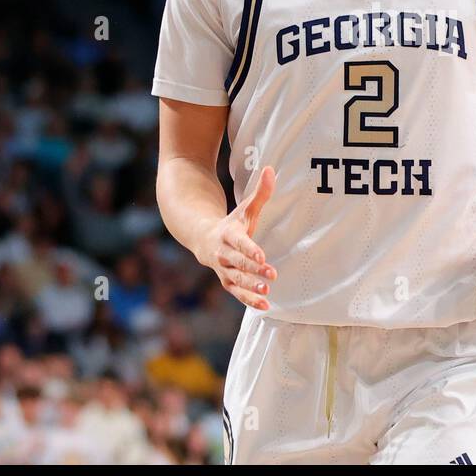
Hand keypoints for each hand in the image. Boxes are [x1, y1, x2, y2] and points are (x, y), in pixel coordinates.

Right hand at [201, 165, 277, 309]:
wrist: (202, 238)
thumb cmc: (231, 223)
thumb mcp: (245, 208)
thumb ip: (260, 192)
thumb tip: (272, 169)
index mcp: (228, 234)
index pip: (239, 242)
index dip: (249, 249)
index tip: (261, 256)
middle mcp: (224, 254)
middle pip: (238, 263)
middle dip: (254, 271)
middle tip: (271, 275)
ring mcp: (224, 269)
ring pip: (237, 280)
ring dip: (251, 287)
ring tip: (267, 292)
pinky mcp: (227, 281)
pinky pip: (237, 293)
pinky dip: (249, 300)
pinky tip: (265, 306)